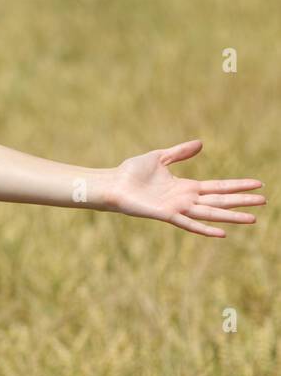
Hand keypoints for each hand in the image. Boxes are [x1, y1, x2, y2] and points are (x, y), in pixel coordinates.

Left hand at [106, 139, 264, 237]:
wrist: (112, 182)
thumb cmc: (131, 172)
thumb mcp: (159, 157)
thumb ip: (179, 152)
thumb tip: (201, 143)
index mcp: (186, 187)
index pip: (218, 186)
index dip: (238, 185)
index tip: (258, 184)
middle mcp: (185, 199)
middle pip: (220, 200)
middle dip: (242, 201)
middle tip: (264, 201)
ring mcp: (177, 208)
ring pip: (210, 213)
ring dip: (231, 216)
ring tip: (253, 219)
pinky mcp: (165, 215)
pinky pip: (188, 224)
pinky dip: (205, 229)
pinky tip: (222, 232)